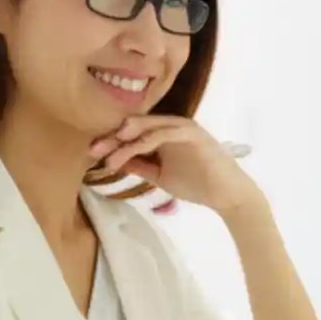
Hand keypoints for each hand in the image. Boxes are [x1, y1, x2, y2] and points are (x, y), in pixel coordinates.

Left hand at [88, 116, 260, 213]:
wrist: (226, 195)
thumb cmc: (197, 185)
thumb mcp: (160, 176)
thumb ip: (140, 165)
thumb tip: (116, 159)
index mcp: (165, 134)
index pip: (134, 132)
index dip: (112, 141)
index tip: (93, 153)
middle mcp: (172, 126)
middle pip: (136, 125)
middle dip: (113, 136)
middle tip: (94, 149)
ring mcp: (183, 128)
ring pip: (148, 125)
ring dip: (127, 138)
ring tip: (109, 151)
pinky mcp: (193, 133)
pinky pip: (164, 132)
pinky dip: (146, 139)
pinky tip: (131, 149)